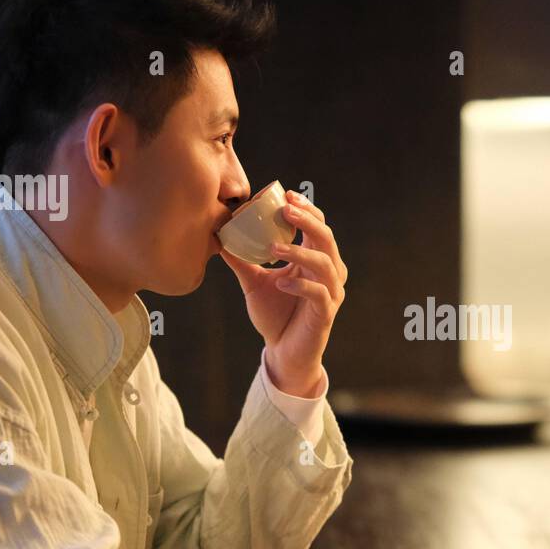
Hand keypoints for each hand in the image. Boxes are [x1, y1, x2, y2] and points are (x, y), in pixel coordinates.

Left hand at [219, 191, 347, 395]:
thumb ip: (242, 260)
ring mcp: (330, 293)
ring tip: (273, 248)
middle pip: (326, 238)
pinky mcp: (326, 314)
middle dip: (308, 221)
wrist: (283, 352)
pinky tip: (280, 283)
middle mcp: (328, 273)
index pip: (318, 227)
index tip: (286, 195)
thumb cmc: (274, 315)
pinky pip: (319, 295)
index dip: (307, 210)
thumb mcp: (253, 283)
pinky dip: (300, 286)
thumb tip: (218, 236)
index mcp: (315, 261)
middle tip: (285, 210)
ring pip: (325, 264)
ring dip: (299, 252)